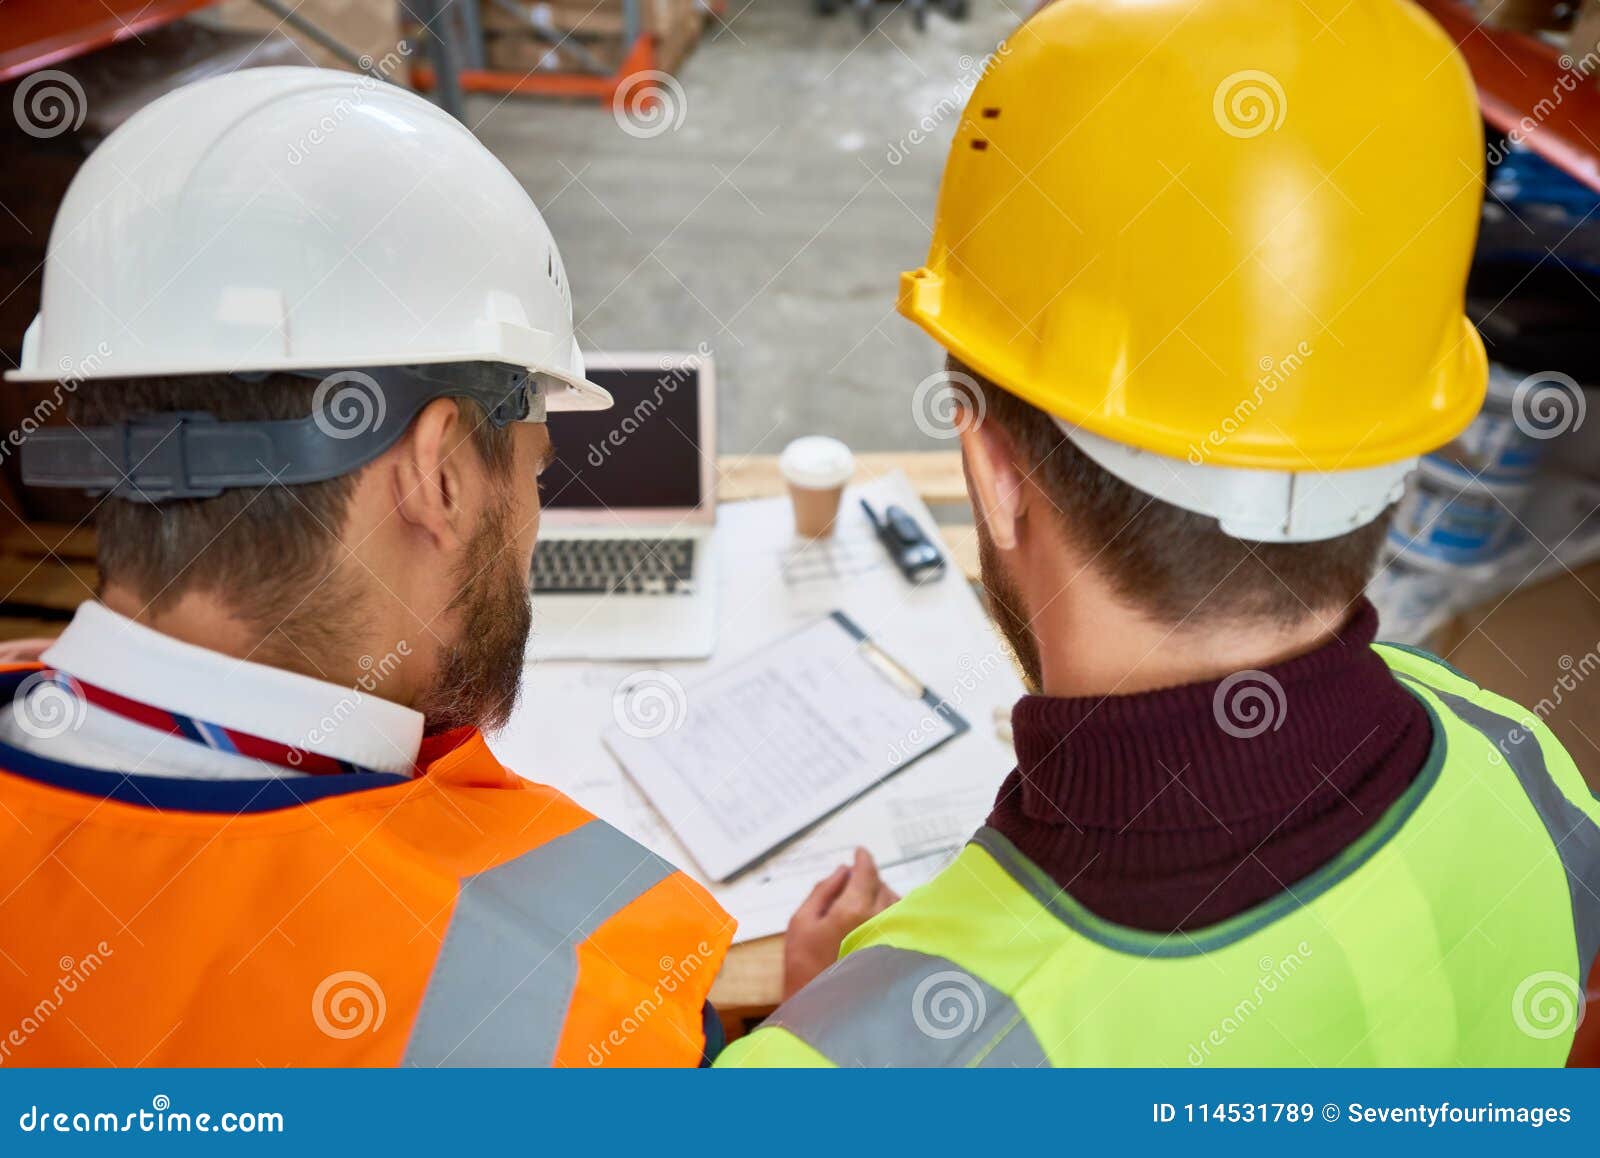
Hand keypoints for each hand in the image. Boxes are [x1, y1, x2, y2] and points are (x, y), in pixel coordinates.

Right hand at [782, 847, 898, 999]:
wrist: (818, 1008)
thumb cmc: (804, 967)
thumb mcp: (801, 921)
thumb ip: (822, 890)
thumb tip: (842, 871)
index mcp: (853, 910)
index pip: (867, 872)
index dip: (863, 859)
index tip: (860, 853)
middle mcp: (878, 920)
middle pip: (881, 885)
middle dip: (868, 880)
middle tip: (851, 886)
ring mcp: (891, 937)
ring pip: (894, 902)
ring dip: (880, 897)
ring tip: (861, 907)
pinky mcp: (896, 952)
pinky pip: (900, 922)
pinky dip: (890, 915)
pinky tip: (874, 924)